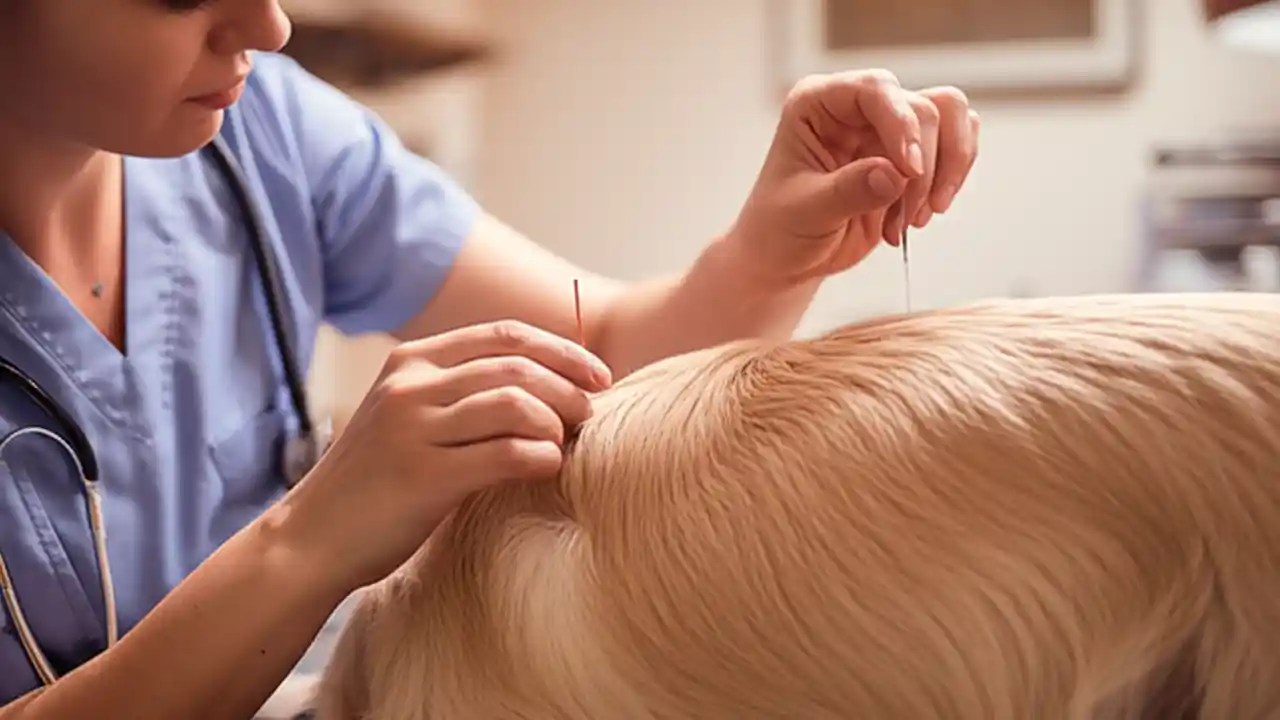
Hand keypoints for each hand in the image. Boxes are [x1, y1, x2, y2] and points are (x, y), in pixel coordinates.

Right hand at [277, 320, 612, 591]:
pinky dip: (539, 456)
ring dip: (556, 421)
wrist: (312, 538)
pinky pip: (503, 454)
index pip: (504, 335)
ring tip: (566, 442)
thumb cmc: (375, 482)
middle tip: (591, 413)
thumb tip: (550, 386)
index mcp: (411, 362)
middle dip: (568, 386)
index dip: (561, 350)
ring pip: (514, 403)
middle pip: (516, 365)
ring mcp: (414, 429)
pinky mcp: (423, 477)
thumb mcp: (409, 417)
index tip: (597, 374)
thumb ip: (461, 394)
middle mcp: (410, 386)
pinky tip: (548, 466)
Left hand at [728, 69, 980, 283]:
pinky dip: (947, 183)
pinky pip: (954, 148)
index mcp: (817, 103)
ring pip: (950, 118)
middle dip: (925, 167)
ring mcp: (885, 128)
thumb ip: (847, 192)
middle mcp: (855, 107)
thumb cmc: (780, 229)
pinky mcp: (908, 155)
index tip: (909, 173)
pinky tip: (914, 219)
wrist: (789, 257)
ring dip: (946, 171)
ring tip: (916, 218)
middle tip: (910, 214)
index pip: (875, 89)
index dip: (901, 125)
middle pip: (923, 107)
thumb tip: (894, 175)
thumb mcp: (806, 213)